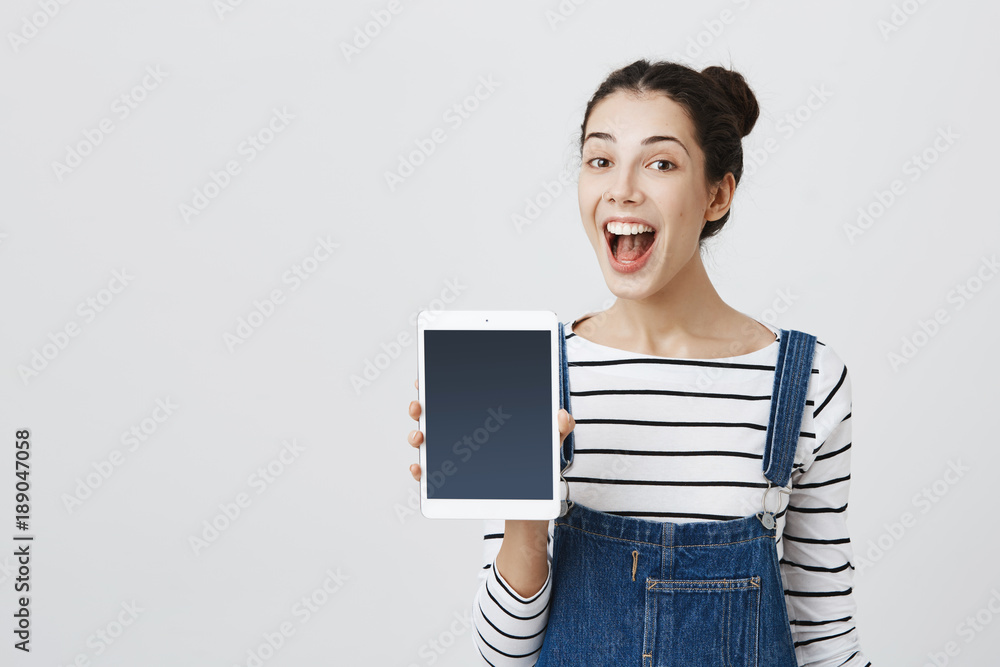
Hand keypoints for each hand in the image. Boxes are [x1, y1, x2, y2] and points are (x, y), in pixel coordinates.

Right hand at [406, 377, 574, 480]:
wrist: (530, 503)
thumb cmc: (536, 466)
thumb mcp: (550, 443)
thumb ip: (559, 428)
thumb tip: (563, 415)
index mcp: (481, 414)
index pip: (454, 393)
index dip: (437, 381)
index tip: (425, 378)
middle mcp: (461, 431)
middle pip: (433, 413)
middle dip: (420, 406)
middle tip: (419, 405)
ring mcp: (454, 455)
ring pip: (427, 441)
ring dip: (417, 436)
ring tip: (420, 437)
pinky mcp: (451, 481)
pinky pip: (431, 473)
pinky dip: (421, 470)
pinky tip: (420, 468)